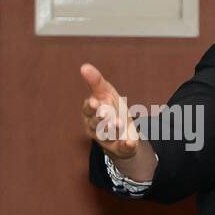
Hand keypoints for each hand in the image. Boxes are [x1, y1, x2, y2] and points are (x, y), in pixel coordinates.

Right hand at [81, 63, 158, 183]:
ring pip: (107, 135)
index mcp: (90, 112)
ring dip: (112, 129)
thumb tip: (84, 66)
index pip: (88, 109)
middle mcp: (95, 127)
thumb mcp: (105, 93)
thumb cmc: (111, 108)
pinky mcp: (119, 148)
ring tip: (119, 123)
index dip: (91, 106)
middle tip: (106, 113)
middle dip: (101, 118)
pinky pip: (121, 148)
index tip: (94, 102)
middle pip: (96, 123)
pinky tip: (130, 142)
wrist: (123, 131)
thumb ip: (96, 82)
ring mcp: (107, 139)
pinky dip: (126, 145)